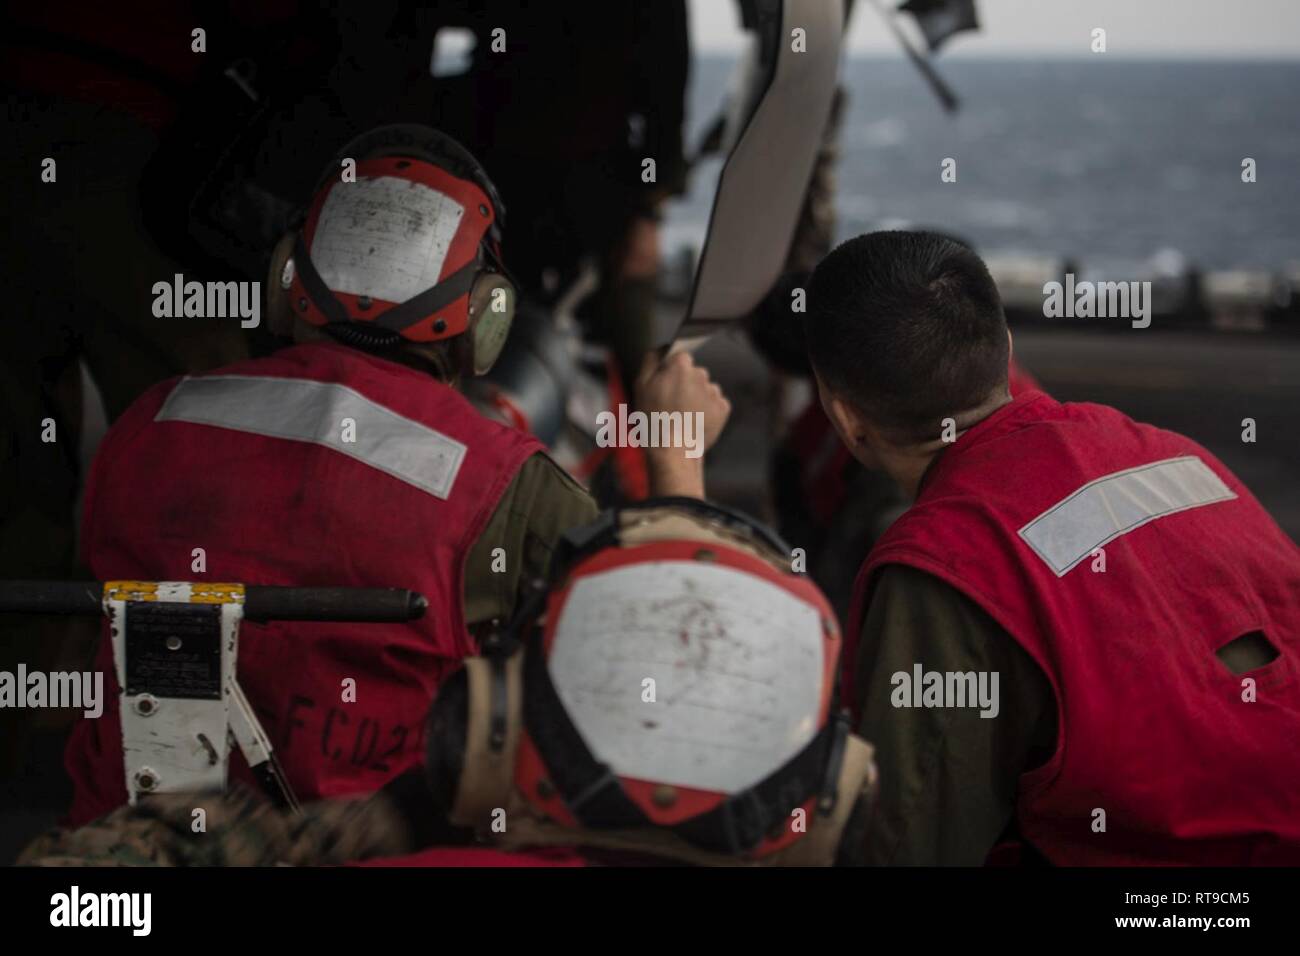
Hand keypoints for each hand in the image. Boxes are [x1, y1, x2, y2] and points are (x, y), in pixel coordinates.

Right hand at [635, 350, 730, 497]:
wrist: (673, 452)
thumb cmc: (653, 420)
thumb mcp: (641, 387)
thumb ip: (651, 361)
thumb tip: (660, 348)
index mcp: (681, 366)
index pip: (680, 358)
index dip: (671, 372)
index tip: (665, 386)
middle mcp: (701, 374)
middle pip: (694, 373)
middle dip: (686, 384)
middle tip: (672, 405)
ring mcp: (714, 392)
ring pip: (705, 389)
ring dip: (697, 397)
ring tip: (683, 416)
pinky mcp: (723, 408)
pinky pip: (715, 403)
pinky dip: (707, 410)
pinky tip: (695, 421)